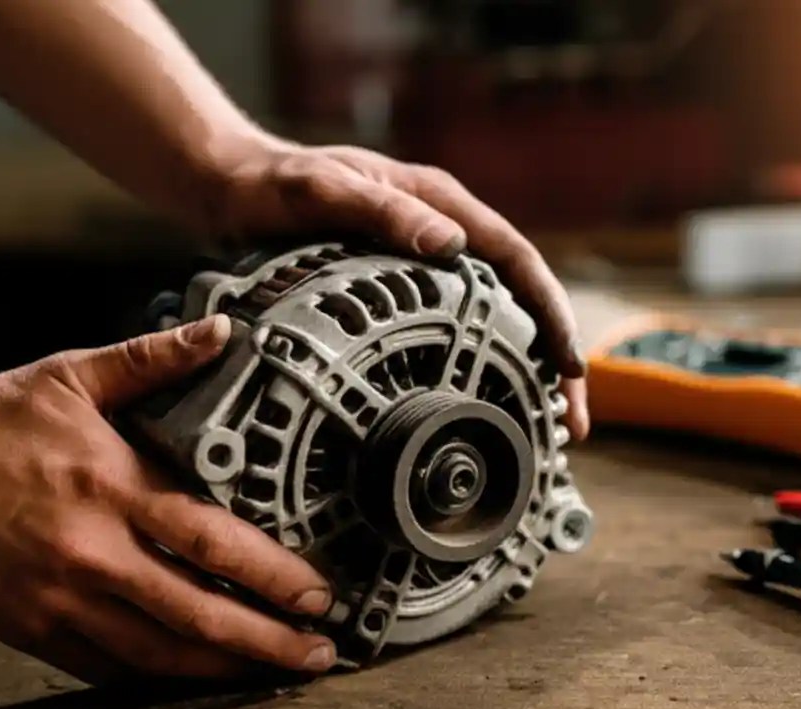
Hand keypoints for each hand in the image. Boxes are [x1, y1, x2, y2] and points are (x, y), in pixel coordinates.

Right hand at [0, 315, 335, 682]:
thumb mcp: (75, 375)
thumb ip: (155, 358)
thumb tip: (220, 332)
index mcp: (113, 487)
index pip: (213, 540)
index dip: (274, 573)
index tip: (317, 590)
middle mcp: (93, 550)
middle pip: (198, 610)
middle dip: (268, 637)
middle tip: (316, 650)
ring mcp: (61, 596)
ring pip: (157, 650)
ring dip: (222, 666)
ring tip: (270, 669)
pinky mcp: (32, 626)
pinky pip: (103, 666)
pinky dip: (153, 675)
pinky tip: (191, 676)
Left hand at [209, 142, 589, 439]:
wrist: (230, 189)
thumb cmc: (273, 185)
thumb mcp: (322, 192)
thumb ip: (383, 212)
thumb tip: (452, 246)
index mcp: (437, 203)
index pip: (516, 259)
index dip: (550, 314)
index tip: (568, 367)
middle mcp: (442, 232)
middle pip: (519, 299)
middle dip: (553, 361)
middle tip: (570, 424)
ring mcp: (424, 262)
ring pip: (493, 320)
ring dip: (524, 374)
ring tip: (542, 431)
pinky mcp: (400, 289)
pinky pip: (454, 330)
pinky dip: (479, 369)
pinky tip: (483, 407)